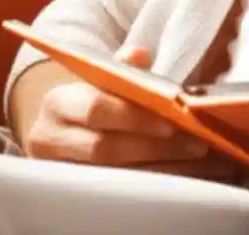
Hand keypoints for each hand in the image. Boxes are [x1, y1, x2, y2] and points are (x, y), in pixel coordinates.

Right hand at [24, 46, 237, 180]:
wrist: (62, 132)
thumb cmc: (92, 101)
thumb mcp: (101, 81)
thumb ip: (122, 68)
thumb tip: (139, 54)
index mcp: (59, 103)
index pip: (96, 109)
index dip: (134, 117)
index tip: (172, 122)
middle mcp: (51, 138)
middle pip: (104, 148)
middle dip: (154, 147)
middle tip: (196, 144)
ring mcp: (61, 170)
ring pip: (113, 175)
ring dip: (161, 168)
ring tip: (197, 160)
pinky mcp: (75, 192)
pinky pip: (119, 192)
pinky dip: (155, 183)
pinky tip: (184, 173)